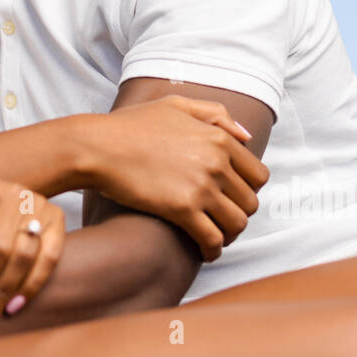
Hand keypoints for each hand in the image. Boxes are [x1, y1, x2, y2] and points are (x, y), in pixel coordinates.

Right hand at [81, 95, 268, 259]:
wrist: (98, 147)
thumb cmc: (130, 126)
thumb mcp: (175, 105)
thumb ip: (215, 114)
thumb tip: (247, 135)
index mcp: (219, 138)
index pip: (258, 175)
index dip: (248, 190)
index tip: (233, 198)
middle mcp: (216, 162)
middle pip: (250, 202)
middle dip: (239, 213)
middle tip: (221, 220)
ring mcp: (201, 187)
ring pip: (237, 224)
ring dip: (229, 234)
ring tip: (215, 237)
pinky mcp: (182, 209)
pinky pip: (212, 239)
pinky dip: (213, 250)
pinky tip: (205, 251)